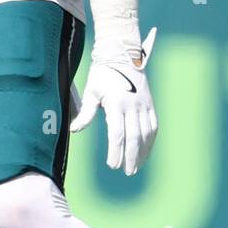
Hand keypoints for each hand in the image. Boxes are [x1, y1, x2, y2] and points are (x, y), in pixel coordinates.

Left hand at [69, 27, 157, 175]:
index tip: (112, 165)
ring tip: (135, 167)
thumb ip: (85, 113)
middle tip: (126, 171)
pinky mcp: (150, 104)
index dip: (116, 152)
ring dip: (142, 152)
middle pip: (134, 138)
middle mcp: (133, 106)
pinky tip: (145, 152)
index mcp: (117, 103)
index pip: (118, 134)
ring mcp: (144, 105)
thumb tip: (74, 130)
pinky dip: (150, 141)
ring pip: (146, 134)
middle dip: (130, 157)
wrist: (121, 55)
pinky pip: (153, 126)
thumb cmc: (102, 75)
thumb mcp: (91, 92)